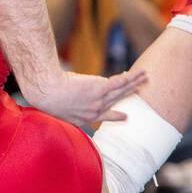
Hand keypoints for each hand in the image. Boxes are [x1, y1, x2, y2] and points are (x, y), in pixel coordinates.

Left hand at [23, 68, 147, 128]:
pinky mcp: (99, 89)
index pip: (103, 116)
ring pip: (121, 91)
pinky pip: (119, 83)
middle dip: (129, 94)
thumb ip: (67, 102)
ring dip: (134, 83)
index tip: (124, 116)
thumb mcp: (57, 105)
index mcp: (84, 119)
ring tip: (145, 77)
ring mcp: (98, 101)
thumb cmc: (46, 97)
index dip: (115, 114)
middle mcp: (94, 112)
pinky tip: (139, 73)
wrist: (47, 92)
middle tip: (139, 90)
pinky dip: (130, 78)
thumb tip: (67, 93)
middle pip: (116, 100)